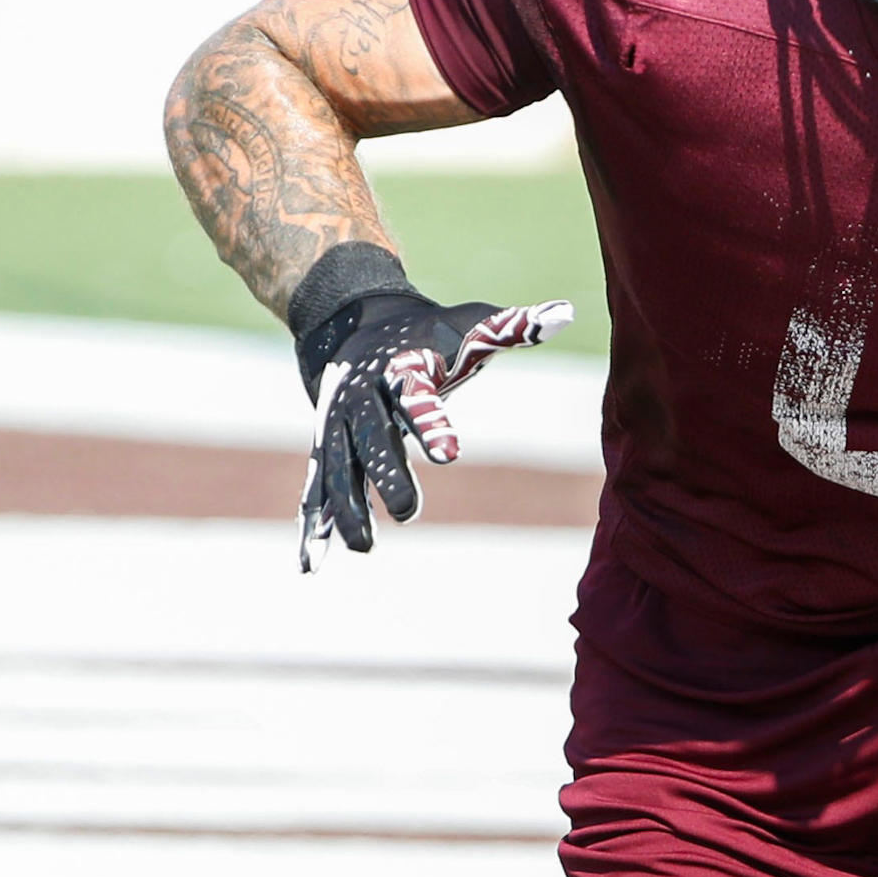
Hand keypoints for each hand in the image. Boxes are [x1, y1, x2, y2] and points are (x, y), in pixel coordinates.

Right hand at [287, 245, 569, 565]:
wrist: (351, 321)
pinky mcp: (325, 447)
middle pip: (372, 438)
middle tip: (410, 512)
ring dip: (348, 508)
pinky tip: (312, 562)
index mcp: (401, 370)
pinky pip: (317, 486)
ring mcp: (337, 425)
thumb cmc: (425, 333)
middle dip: (387, 474)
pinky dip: (313, 522)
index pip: (417, 396)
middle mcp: (362, 398)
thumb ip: (512, 328)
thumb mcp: (468, 325)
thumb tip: (565, 314)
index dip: (431, 422)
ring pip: (338, 468)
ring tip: (364, 547)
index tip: (449, 454)